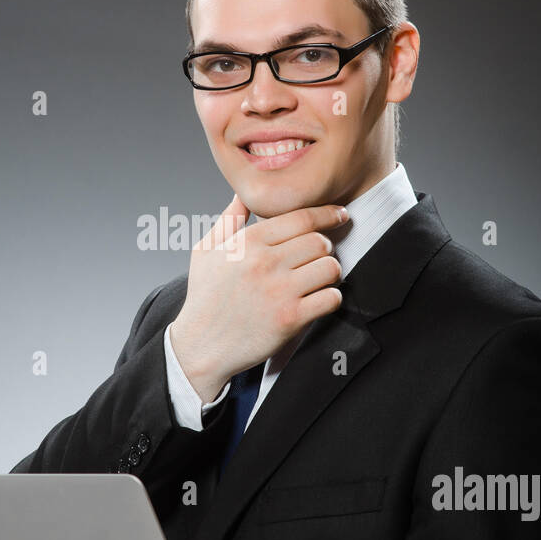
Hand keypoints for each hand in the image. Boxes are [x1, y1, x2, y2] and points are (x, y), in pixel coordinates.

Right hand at [170, 194, 348, 400]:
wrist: (201, 345)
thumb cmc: (204, 298)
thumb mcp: (205, 252)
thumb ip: (228, 221)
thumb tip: (243, 194)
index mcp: (248, 243)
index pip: (300, 218)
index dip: (326, 214)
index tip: (339, 215)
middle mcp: (265, 263)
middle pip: (320, 241)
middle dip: (326, 247)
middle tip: (320, 256)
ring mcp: (279, 291)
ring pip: (330, 268)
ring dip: (330, 273)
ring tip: (319, 279)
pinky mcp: (290, 319)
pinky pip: (331, 298)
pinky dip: (331, 298)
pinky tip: (319, 300)